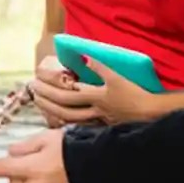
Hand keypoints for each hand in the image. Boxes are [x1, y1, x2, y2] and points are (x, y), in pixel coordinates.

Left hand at [0, 129, 72, 182]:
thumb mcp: (47, 139)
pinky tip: (52, 176)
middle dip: (16, 171)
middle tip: (36, 158)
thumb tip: (11, 153)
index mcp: (27, 168)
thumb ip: (25, 146)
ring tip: (47, 167)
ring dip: (25, 180)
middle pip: (10, 180)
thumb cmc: (73, 152)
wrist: (97, 172)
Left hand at [33, 58, 154, 125]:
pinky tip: (55, 117)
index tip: (38, 81)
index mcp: (96, 96)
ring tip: (39, 103)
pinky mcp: (100, 126)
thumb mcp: (117, 77)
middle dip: (46, 100)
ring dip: (52, 111)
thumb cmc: (134, 93)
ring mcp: (95, 120)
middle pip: (64, 108)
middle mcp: (93, 110)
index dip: (50, 88)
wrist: (150, 113)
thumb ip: (98, 67)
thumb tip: (81, 57)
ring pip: (69, 119)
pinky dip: (64, 122)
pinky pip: (77, 126)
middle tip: (34, 92)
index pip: (67, 93)